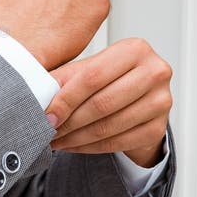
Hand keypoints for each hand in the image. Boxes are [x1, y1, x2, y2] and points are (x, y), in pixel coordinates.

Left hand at [45, 38, 172, 166]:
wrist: (138, 96)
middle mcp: (155, 72)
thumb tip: (34, 94)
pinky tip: (74, 145)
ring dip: (77, 137)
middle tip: (47, 131)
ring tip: (57, 140)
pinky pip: (119, 142)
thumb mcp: (85, 69)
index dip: (66, 98)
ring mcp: (162, 101)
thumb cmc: (107, 78)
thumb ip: (64, 78)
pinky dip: (91, 147)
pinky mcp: (160, 127)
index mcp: (134, 48)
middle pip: (102, 103)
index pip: (92, 77)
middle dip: (70, 121)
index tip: (47, 114)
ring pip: (110, 125)